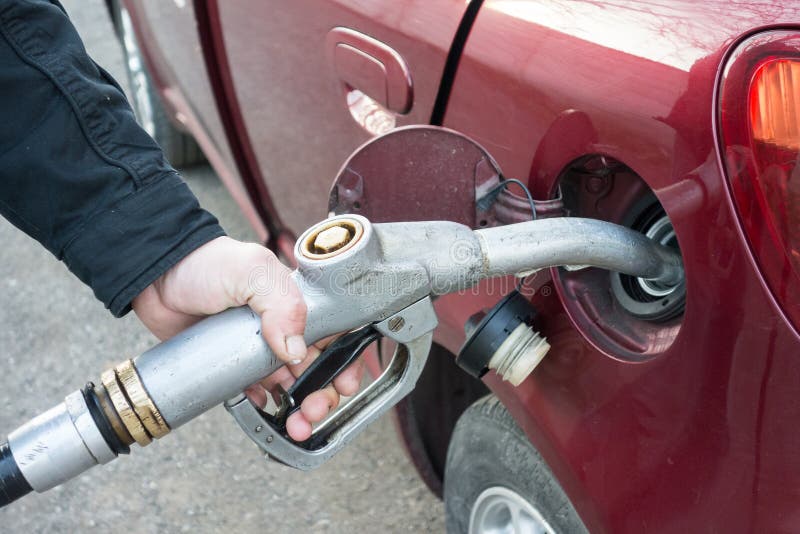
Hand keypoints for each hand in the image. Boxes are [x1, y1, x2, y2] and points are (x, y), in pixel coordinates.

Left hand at [131, 236, 363, 440]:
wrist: (157, 277)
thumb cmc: (206, 262)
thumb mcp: (253, 272)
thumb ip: (281, 304)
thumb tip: (296, 350)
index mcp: (299, 303)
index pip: (336, 335)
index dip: (346, 362)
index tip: (344, 384)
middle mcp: (284, 327)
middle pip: (319, 368)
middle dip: (324, 395)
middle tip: (315, 412)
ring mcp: (260, 348)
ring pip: (292, 386)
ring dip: (300, 409)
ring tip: (296, 425)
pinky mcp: (235, 364)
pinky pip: (257, 393)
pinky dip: (266, 407)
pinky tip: (264, 411)